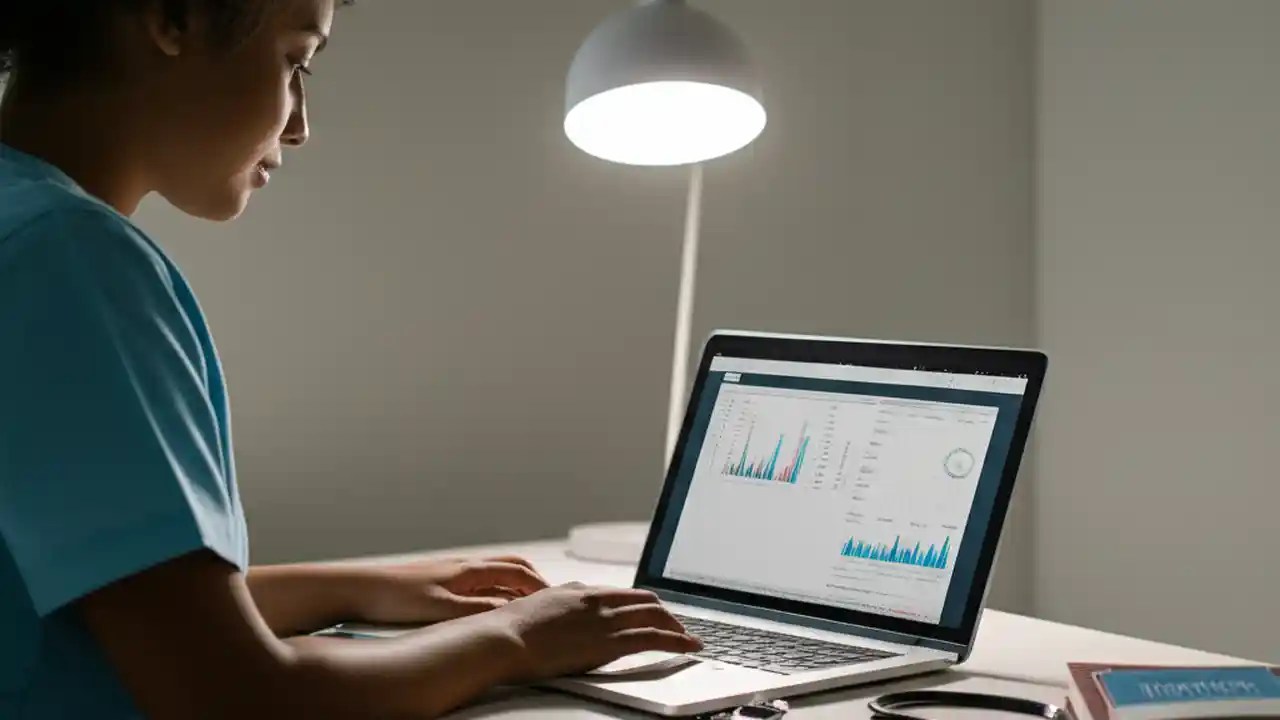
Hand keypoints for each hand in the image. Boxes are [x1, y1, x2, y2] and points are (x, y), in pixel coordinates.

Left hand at [353, 556, 549, 624]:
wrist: (360, 587)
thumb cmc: (397, 597)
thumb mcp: (443, 609)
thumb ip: (480, 609)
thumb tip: (513, 610)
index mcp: (470, 570)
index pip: (519, 574)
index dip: (541, 588)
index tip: (557, 603)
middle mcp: (465, 565)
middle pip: (512, 566)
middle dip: (535, 581)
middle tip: (549, 600)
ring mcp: (452, 570)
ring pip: (496, 571)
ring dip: (516, 584)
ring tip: (526, 603)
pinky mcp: (440, 579)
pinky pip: (480, 579)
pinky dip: (497, 587)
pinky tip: (490, 603)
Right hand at [492, 583, 702, 681]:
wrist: (503, 639)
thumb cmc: (510, 629)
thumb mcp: (536, 608)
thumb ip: (556, 605)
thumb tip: (561, 605)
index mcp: (580, 591)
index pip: (621, 593)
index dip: (640, 603)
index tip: (649, 612)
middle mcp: (598, 600)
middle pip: (644, 600)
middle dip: (664, 613)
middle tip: (675, 625)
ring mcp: (605, 619)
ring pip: (655, 616)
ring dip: (677, 627)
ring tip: (689, 638)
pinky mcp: (610, 642)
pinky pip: (655, 638)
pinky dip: (678, 641)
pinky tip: (689, 647)